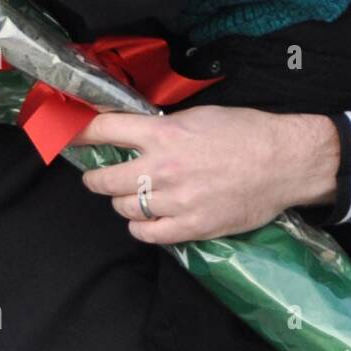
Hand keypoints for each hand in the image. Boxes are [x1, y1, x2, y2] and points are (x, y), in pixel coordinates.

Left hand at [73, 105, 339, 244]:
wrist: (284, 162)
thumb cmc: (246, 132)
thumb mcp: (199, 116)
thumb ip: (163, 126)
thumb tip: (134, 131)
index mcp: (164, 134)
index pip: (104, 131)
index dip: (78, 133)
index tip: (66, 135)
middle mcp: (162, 168)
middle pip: (103, 180)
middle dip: (96, 178)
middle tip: (100, 176)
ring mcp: (175, 201)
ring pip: (122, 208)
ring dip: (122, 202)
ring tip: (135, 195)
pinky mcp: (190, 227)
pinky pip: (146, 233)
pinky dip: (141, 226)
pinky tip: (149, 218)